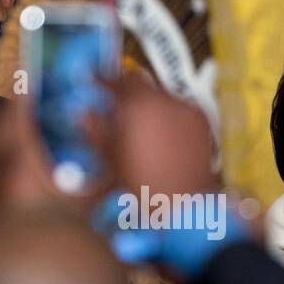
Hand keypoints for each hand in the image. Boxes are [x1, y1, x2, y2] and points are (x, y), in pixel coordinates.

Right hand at [0, 74, 219, 217]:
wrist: (185, 206)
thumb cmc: (141, 185)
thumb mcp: (111, 158)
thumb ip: (94, 129)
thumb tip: (82, 111)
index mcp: (138, 106)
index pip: (116, 79)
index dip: (101, 77)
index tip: (91, 77)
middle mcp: (164, 100)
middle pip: (140, 83)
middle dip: (126, 90)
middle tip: (114, 101)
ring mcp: (186, 109)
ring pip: (160, 95)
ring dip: (147, 103)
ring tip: (138, 122)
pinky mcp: (201, 120)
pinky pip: (179, 108)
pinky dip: (168, 114)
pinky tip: (161, 132)